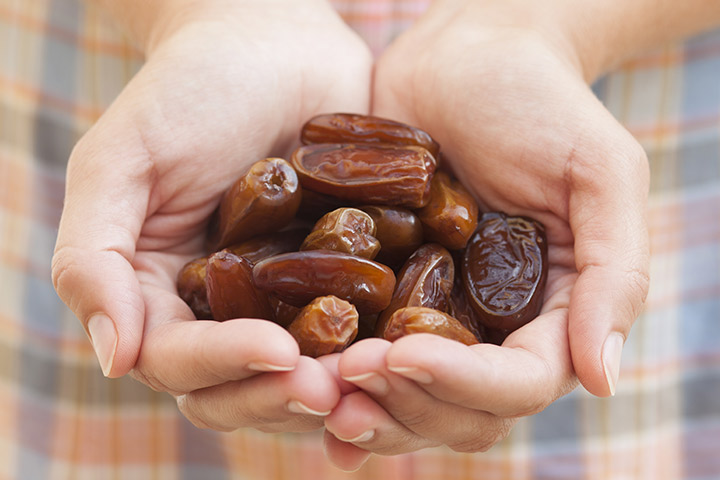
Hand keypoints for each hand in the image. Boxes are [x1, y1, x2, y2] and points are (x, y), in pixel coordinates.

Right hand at [51, 0, 371, 432]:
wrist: (275, 43)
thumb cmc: (190, 90)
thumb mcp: (122, 162)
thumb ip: (94, 257)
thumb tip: (115, 358)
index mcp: (162, 295)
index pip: (180, 359)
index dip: (223, 366)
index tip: (277, 352)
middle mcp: (224, 311)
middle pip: (244, 385)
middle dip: (283, 393)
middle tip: (331, 388)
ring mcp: (288, 300)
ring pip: (307, 371)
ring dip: (339, 384)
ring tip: (376, 373)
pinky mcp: (345, 281)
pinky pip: (362, 328)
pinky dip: (382, 347)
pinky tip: (412, 348)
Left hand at [324, 0, 649, 467]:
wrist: (464, 60)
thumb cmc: (541, 105)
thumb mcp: (598, 176)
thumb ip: (612, 274)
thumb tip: (603, 381)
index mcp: (549, 315)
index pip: (519, 383)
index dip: (463, 384)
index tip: (402, 353)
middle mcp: (491, 331)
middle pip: (457, 410)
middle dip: (404, 404)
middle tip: (346, 375)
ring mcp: (434, 318)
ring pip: (405, 399)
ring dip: (362, 406)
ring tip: (312, 386)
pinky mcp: (382, 297)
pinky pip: (360, 353)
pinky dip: (331, 382)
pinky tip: (295, 384)